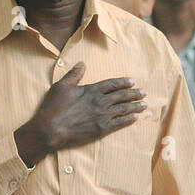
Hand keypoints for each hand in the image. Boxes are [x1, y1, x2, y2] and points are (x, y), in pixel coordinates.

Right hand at [13, 63, 144, 165]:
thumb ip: (74, 75)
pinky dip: (129, 120)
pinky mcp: (101, 129)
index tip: (132, 82)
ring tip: (144, 104)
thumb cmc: (53, 108)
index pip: (112, 84)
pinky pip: (120, 123)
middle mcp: (100, 102)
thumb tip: (82, 64)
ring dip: (135, 106)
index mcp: (91, 90)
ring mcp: (102, 116)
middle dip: (134, 94)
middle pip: (122, 96)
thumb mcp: (61, 87)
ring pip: (124, 109)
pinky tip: (135, 118)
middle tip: (143, 93)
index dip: (123, 82)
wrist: (50, 130)